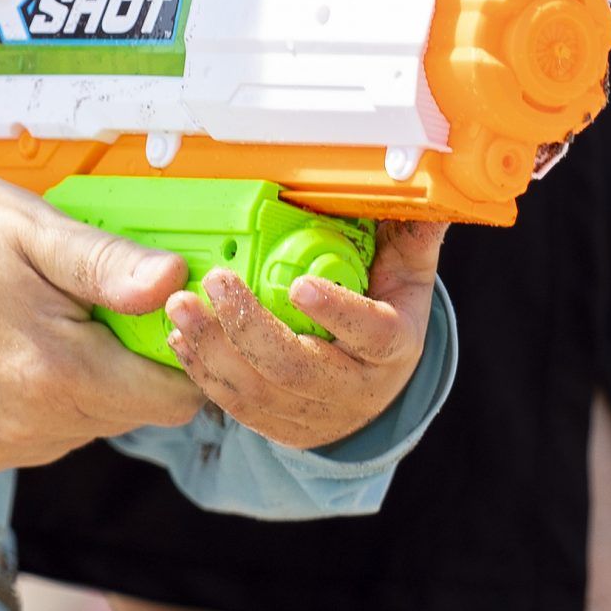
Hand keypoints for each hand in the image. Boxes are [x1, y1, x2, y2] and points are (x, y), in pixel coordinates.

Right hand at [0, 166, 202, 474]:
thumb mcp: (32, 228)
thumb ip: (109, 265)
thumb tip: (177, 281)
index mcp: (55, 374)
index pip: (170, 398)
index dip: (175, 348)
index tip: (151, 304)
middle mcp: (29, 427)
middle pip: (132, 412)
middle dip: (126, 358)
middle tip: (83, 295)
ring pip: (90, 425)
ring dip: (86, 378)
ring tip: (40, 314)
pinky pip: (46, 433)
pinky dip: (46, 395)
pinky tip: (12, 343)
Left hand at [163, 221, 445, 449]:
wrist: (374, 383)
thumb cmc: (387, 309)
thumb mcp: (408, 271)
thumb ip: (413, 231)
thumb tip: (430, 183)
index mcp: (392, 346)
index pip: (371, 333)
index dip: (338, 312)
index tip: (301, 285)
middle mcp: (355, 389)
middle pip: (299, 367)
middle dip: (251, 326)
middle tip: (216, 281)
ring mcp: (316, 414)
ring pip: (260, 391)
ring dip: (214, 349)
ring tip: (181, 306)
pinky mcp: (282, 427)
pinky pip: (238, 406)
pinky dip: (205, 373)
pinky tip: (181, 338)